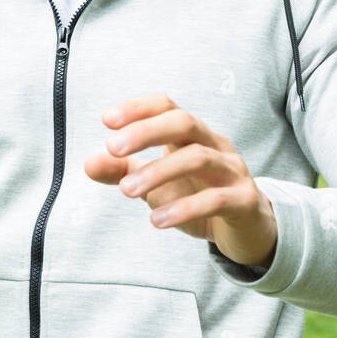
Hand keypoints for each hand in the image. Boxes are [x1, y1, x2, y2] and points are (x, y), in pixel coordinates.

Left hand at [82, 93, 277, 269]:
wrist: (248, 231)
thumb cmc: (198, 196)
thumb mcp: (156, 184)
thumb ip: (123, 172)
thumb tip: (88, 163)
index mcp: (192, 134)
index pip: (167, 107)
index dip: (138, 109)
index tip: (107, 120)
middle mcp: (214, 144)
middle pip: (185, 122)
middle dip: (147, 131)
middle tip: (112, 147)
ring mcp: (233, 170)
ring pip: (199, 158)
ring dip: (158, 172)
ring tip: (127, 191)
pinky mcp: (245, 201)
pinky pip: (216, 199)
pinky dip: (184, 208)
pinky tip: (157, 220)